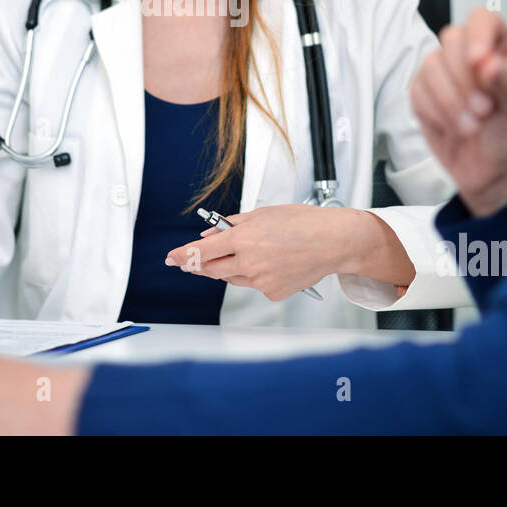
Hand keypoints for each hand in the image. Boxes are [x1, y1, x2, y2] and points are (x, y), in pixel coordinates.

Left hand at [165, 203, 362, 300]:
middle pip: (211, 270)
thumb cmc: (303, 223)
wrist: (333, 241)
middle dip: (199, 266)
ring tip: (246, 254)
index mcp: (244, 239)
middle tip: (191, 262)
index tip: (172, 258)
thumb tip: (211, 233)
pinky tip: (271, 263)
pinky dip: (254, 275)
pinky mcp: (273, 292)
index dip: (184, 256)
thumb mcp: (263, 214)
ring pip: (232, 278)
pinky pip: (253, 285)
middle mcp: (250, 262)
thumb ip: (232, 225)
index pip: (203, 251)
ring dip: (228, 268)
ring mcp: (261, 280)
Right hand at [409, 8, 506, 216]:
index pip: (483, 20)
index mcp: (502, 50)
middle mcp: (471, 55)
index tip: (481, 62)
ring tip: (472, 127)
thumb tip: (490, 63)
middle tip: (484, 110)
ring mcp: (444, 74)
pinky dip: (436, 113)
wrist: (496, 175)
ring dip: (450, 101)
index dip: (478, 35)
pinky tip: (455, 129)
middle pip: (451, 39)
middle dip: (464, 79)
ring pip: (430, 65)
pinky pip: (416, 91)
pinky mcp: (424, 94)